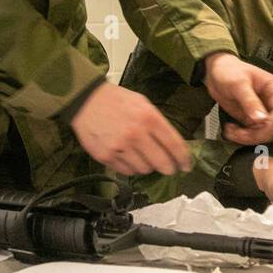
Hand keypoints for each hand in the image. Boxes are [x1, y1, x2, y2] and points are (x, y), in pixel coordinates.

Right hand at [70, 82, 190, 175]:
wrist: (86, 101)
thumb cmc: (117, 101)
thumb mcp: (143, 104)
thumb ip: (158, 123)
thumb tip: (173, 145)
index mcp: (149, 118)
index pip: (174, 145)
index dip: (184, 159)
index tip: (186, 165)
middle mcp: (136, 134)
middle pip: (162, 163)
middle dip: (169, 168)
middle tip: (169, 168)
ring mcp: (120, 147)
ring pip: (144, 170)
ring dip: (147, 166)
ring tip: (143, 157)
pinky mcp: (106, 157)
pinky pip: (126, 171)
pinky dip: (130, 167)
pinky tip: (128, 157)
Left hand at [202, 52, 272, 145]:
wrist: (215, 71)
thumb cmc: (228, 70)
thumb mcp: (239, 84)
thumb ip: (250, 102)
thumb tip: (262, 119)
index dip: (270, 124)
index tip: (256, 129)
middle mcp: (270, 101)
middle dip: (256, 133)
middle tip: (239, 133)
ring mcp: (261, 111)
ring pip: (262, 133)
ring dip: (248, 137)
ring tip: (232, 131)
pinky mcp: (251, 118)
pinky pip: (252, 133)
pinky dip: (242, 136)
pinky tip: (230, 130)